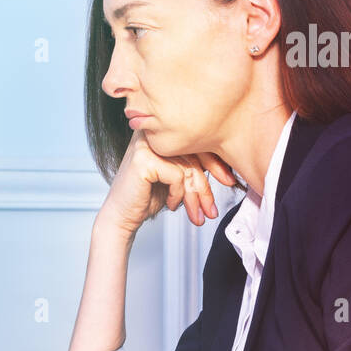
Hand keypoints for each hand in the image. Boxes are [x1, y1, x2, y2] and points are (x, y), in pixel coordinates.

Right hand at [98, 130, 236, 235]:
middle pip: (193, 154)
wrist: (121, 217)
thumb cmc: (146, 197)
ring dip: (194, 197)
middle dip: (206, 185)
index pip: (195, 142)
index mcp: (160, 134)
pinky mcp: (144, 159)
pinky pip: (176, 175)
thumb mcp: (174, 177)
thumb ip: (192, 165)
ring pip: (187, 168)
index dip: (215, 162)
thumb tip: (227, 167)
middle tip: (211, 209)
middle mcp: (152, 134)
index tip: (229, 181)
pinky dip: (177, 194)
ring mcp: (146, 144)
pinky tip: (171, 203)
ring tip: (195, 215)